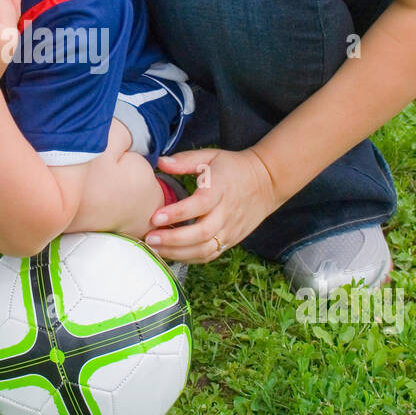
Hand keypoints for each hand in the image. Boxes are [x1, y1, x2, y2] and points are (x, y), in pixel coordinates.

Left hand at [145, 147, 279, 262]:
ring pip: (204, 249)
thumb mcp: (210, 156)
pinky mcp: (231, 240)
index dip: (177, 213)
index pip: (199, 205)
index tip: (155, 217)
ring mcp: (230, 229)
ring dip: (178, 252)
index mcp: (220, 189)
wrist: (266, 182)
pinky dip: (190, 258)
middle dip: (172, 239)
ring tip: (155, 248)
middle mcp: (226, 212)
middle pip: (201, 233)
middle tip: (149, 238)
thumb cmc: (233, 168)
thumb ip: (185, 160)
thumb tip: (159, 162)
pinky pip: (210, 254)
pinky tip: (171, 254)